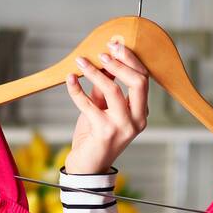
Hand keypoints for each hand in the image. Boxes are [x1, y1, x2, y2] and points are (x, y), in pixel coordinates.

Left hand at [63, 39, 148, 173]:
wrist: (87, 167)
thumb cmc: (95, 136)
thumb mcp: (102, 108)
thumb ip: (105, 87)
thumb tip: (103, 60)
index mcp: (140, 113)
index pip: (143, 79)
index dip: (129, 60)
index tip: (114, 45)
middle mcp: (137, 120)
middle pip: (138, 82)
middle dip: (120, 62)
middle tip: (102, 51)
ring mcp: (123, 127)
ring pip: (114, 90)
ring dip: (95, 72)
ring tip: (81, 62)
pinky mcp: (104, 133)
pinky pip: (88, 104)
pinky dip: (76, 89)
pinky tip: (69, 80)